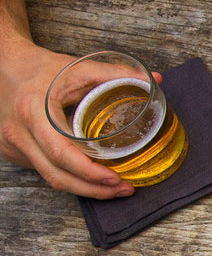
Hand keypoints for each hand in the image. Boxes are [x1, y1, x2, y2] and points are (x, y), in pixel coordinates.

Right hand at [0, 39, 133, 197]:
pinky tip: (91, 178)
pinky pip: (44, 171)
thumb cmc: (39, 67)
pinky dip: (69, 178)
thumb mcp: (76, 68)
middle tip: (124, 190)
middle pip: (57, 176)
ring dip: (83, 188)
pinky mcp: (13, 152)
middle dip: (93, 189)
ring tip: (114, 189)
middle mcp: (18, 133)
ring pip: (50, 178)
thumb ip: (115, 73)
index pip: (61, 154)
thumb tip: (152, 80)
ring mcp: (12, 145)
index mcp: (33, 112)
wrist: (5, 65)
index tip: (116, 179)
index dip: (90, 172)